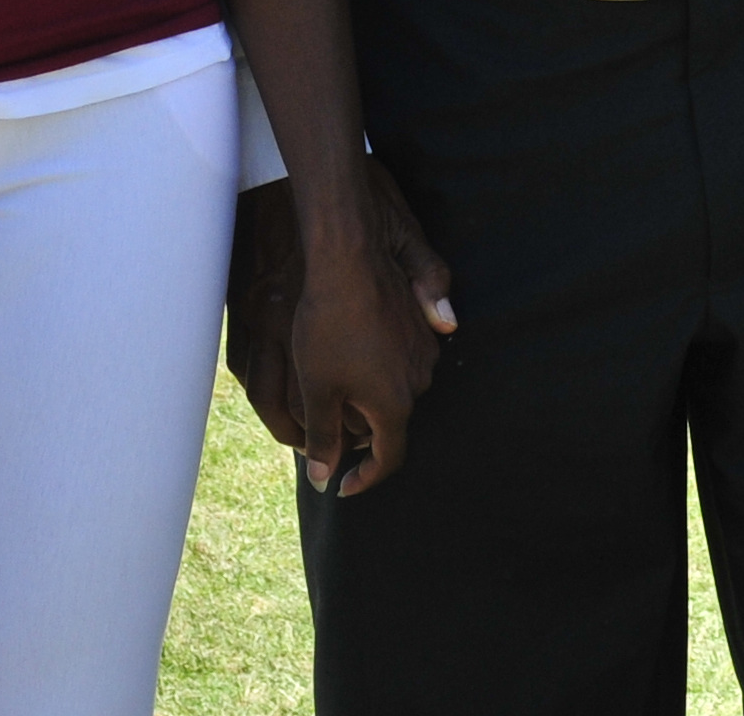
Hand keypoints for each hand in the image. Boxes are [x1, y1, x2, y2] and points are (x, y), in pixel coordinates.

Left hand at [229, 161, 452, 469]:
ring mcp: (425, 349)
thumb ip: (324, 437)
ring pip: (397, 387)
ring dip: (369, 392)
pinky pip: (402, 357)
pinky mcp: (422, 320)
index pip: (389, 458)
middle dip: (360, 427)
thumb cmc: (328, 325)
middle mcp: (419, 381)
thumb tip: (323, 479)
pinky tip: (351, 343)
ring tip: (333, 373)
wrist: (348, 257)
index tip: (342, 486)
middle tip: (325, 416)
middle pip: (391, 420)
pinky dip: (379, 363)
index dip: (366, 478)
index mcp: (394, 403)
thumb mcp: (318, 387)